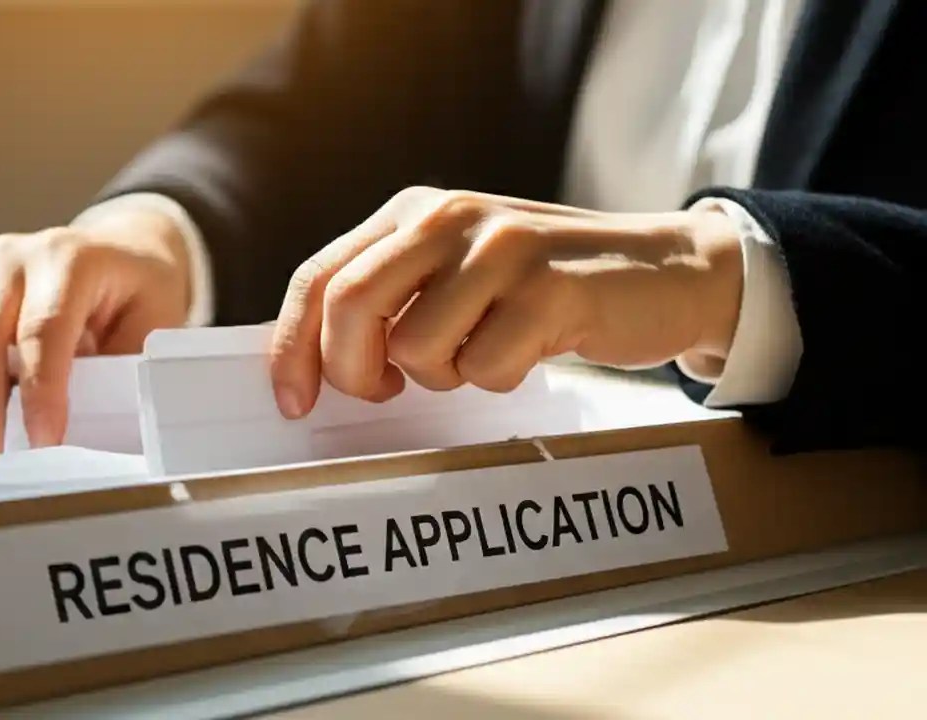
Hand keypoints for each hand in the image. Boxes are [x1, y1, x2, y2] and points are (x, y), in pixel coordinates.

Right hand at [0, 207, 191, 455]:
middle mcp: (14, 259)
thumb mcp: (155, 323)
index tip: (45, 443)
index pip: (43, 330)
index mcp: (69, 258)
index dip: (39, 394)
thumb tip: (92, 430)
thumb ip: (123, 371)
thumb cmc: (140, 290)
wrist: (122, 250)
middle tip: (5, 460)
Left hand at [270, 186, 743, 416]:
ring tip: (481, 352)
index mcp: (414, 212)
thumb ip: (391, 296)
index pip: (320, 276)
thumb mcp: (456, 270)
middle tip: (382, 393)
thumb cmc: (540, 286)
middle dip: (350, 370)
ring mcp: (500, 249)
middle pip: (350, 305)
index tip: (294, 402)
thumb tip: (311, 360)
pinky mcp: (549, 288)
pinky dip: (497, 380)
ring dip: (442, 376)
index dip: (292, 345)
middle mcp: (448, 217)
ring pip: (417, 348)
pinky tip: (528, 351)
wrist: (663, 270)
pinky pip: (484, 367)